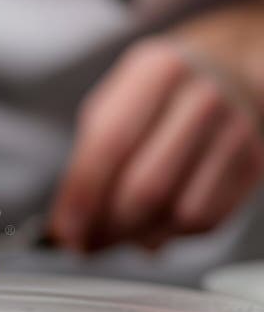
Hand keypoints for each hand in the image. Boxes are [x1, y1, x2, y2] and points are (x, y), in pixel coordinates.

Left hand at [50, 38, 263, 251]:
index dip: (83, 196)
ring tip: (114, 235)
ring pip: (179, 213)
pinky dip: (170, 235)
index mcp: (158, 73)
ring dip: (138, 237)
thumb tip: (68, 224)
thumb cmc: (158, 95)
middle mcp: (202, 99)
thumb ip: (87, 160)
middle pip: (148, 187)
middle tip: (85, 242)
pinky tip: (151, 228)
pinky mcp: (253, 163)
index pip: (111, 145)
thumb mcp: (113, 105)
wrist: (229, 70)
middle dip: (108, 227)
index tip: (66, 229)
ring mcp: (235, 132)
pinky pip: (206, 221)